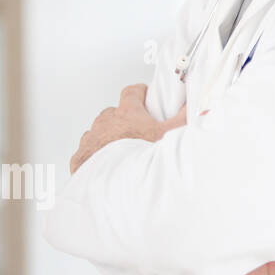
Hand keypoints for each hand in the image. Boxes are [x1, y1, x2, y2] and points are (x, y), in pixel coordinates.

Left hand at [69, 85, 186, 174]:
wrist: (114, 183)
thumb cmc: (138, 158)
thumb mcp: (169, 136)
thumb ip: (182, 118)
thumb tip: (193, 107)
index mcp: (126, 113)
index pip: (131, 92)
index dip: (140, 93)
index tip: (146, 97)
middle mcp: (106, 122)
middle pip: (115, 112)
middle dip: (125, 118)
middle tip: (139, 129)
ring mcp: (92, 138)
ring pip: (100, 130)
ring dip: (110, 135)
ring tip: (124, 148)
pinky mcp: (81, 156)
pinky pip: (88, 148)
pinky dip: (97, 152)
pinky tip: (109, 162)